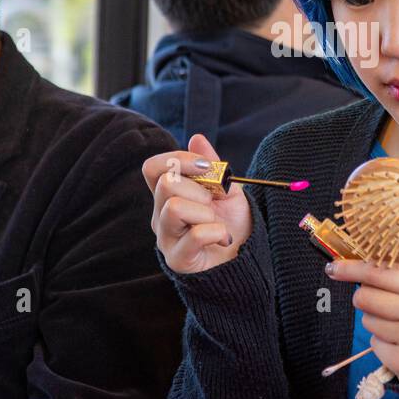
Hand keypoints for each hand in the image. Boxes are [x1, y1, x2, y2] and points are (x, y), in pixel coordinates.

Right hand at [142, 133, 251, 273]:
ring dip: (206, 212)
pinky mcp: (177, 259)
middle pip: (166, 184)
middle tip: (212, 204)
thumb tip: (196, 138)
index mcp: (168, 195)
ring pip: (175, 207)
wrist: (245, 259)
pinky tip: (223, 239)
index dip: (178, 159)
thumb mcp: (226, 189)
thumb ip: (212, 166)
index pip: (152, 167)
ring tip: (216, 223)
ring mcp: (165, 238)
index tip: (206, 167)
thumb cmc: (232, 223)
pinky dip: (217, 232)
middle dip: (198, 189)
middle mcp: (160, 215)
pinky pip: (196, 234)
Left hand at [325, 259, 398, 383]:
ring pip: (368, 321)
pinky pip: (374, 344)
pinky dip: (382, 343)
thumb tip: (354, 269)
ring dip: (376, 322)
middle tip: (382, 303)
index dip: (353, 269)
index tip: (333, 268)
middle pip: (367, 297)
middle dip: (367, 299)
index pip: (383, 273)